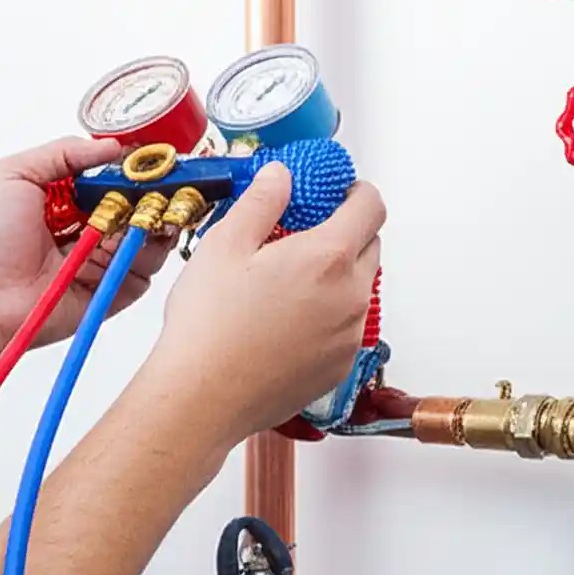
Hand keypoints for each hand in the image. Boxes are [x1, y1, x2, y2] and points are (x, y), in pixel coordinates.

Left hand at [0, 136, 174, 349]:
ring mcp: (108, 258)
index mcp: (72, 201)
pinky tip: (140, 240)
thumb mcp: (14, 174)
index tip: (152, 160)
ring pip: (151, 234)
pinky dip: (151, 252)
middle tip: (164, 186)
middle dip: (156, 193)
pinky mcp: (117, 288)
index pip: (116, 178)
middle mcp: (94, 228)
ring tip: (150, 213)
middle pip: (141, 205)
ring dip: (156, 220)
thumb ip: (63, 152)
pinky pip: (147, 268)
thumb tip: (113, 147)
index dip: (136, 169)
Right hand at [145, 163, 384, 443]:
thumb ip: (262, 201)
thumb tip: (282, 176)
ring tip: (287, 282)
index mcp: (329, 258)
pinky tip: (285, 321)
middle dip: (346, 233)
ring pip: (359, 290)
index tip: (338, 192)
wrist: (202, 399)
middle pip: (370, 247)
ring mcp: (349, 335)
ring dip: (337, 277)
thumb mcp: (225, 244)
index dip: (357, 192)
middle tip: (304, 234)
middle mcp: (351, 296)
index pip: (372, 207)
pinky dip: (328, 315)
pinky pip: (347, 327)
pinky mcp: (340, 366)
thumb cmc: (209, 326)